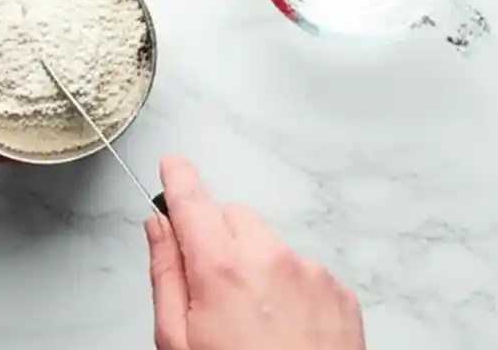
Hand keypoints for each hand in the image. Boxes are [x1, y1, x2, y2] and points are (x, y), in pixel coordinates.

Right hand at [146, 156, 364, 349]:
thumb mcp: (178, 341)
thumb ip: (165, 275)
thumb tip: (158, 229)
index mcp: (222, 269)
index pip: (193, 199)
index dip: (177, 178)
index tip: (172, 165)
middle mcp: (271, 259)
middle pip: (232, 217)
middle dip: (217, 239)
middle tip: (211, 287)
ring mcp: (310, 273)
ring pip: (269, 243)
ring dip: (256, 266)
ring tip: (254, 321)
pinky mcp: (338, 291)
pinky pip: (303, 269)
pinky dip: (289, 288)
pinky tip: (283, 328)